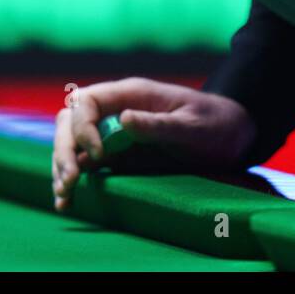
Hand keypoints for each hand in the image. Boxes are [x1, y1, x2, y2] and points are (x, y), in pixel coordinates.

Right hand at [51, 77, 255, 211]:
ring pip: (71, 141)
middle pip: (70, 122)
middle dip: (64, 149)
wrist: (232, 134)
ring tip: (64, 195)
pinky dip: (71, 177)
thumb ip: (159, 125)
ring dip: (62, 165)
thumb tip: (123, 120)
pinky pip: (85, 161)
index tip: (99, 156)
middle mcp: (116, 110)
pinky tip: (66, 199)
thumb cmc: (215, 124)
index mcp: (132, 94)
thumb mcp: (193, 126)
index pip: (88, 102)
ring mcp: (114, 132)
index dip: (83, 127)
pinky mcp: (117, 153)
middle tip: (72, 180)